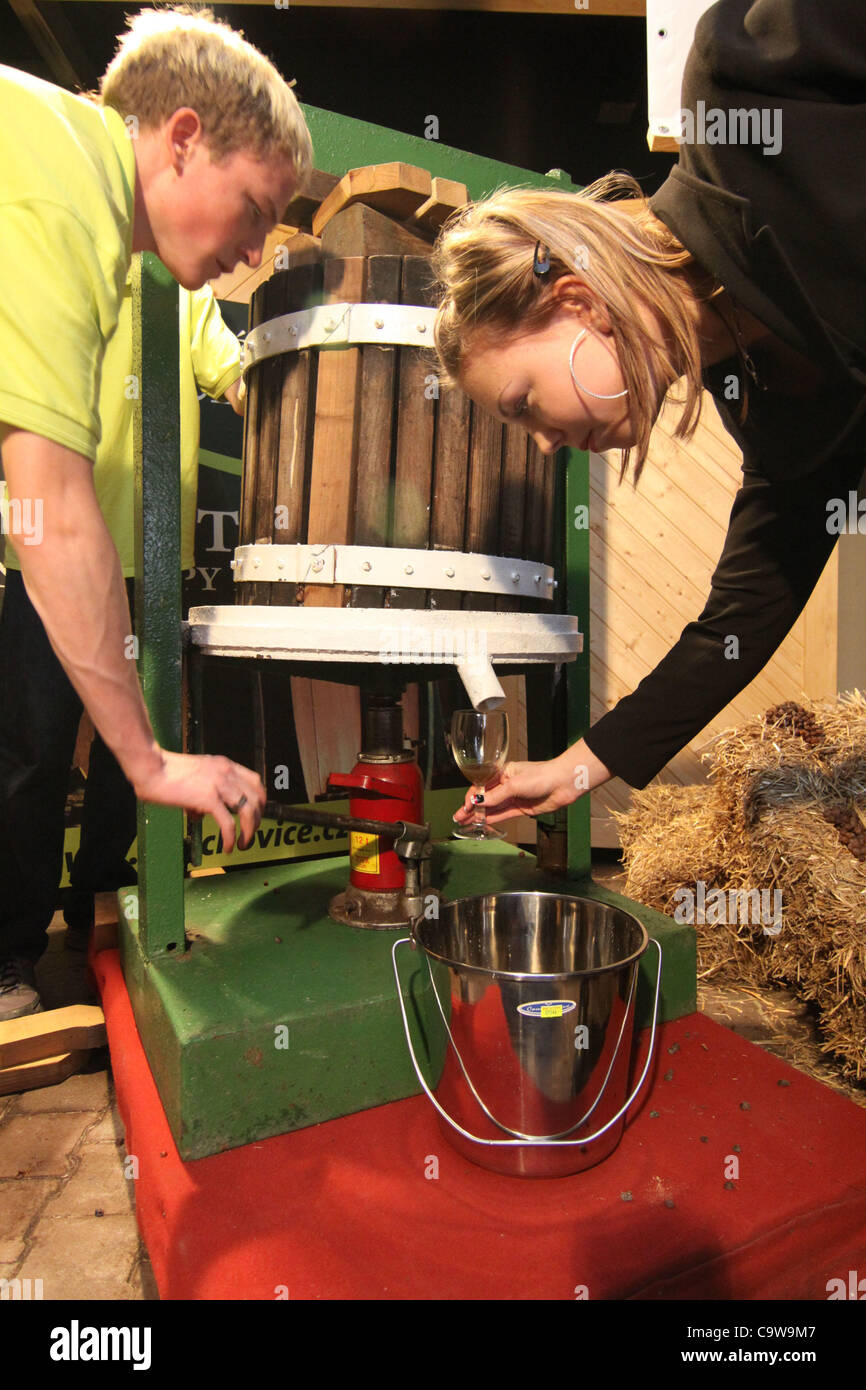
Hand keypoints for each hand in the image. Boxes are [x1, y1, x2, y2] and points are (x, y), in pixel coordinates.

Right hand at [131, 749, 264, 851]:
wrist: (151, 768)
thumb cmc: (165, 772)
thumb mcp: (193, 775)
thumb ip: (203, 791)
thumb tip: (200, 814)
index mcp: (224, 765)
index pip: (255, 781)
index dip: (259, 801)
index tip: (255, 815)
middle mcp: (226, 773)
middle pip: (257, 798)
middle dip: (257, 820)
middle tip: (250, 834)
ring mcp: (219, 785)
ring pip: (248, 811)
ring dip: (250, 832)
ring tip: (243, 845)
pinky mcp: (208, 799)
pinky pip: (228, 823)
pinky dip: (231, 838)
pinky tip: (228, 847)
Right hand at [452, 740, 611, 826]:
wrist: (563, 783)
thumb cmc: (541, 776)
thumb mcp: (515, 784)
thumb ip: (495, 796)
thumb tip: (477, 803)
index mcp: (503, 772)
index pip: (481, 786)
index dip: (471, 797)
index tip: (465, 807)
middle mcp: (506, 785)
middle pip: (485, 798)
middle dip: (471, 808)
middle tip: (458, 818)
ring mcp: (513, 797)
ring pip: (492, 808)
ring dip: (479, 815)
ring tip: (464, 823)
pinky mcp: (521, 808)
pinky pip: (503, 814)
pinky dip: (492, 819)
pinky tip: (481, 823)